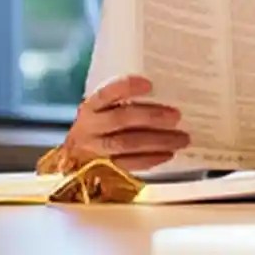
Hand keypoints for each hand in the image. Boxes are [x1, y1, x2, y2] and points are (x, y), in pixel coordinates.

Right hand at [63, 75, 188, 171]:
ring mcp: (95, 150)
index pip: (106, 94)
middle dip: (150, 117)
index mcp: (91, 108)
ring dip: (157, 141)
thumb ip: (124, 102)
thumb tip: (164, 93)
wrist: (73, 160)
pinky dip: (150, 159)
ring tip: (182, 138)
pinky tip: (169, 154)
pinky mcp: (103, 169)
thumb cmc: (99, 127)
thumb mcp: (103, 111)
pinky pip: (128, 164)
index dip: (126, 88)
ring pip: (126, 144)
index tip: (149, 84)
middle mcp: (90, 128)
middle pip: (120, 119)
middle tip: (176, 116)